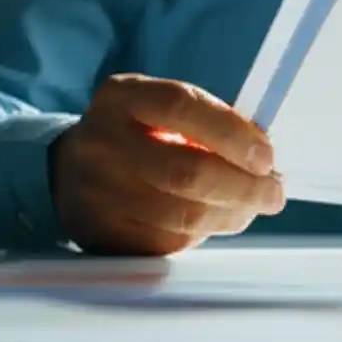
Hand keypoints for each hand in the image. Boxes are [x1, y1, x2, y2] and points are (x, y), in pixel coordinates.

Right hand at [49, 74, 285, 255]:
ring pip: (183, 216)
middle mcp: (102, 143)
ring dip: (233, 214)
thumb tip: (263, 153)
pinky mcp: (103, 235)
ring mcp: (98, 193)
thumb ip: (205, 120)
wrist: (66, 172)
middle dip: (244, 186)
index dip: (231, 132)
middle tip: (274, 192)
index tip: (267, 156)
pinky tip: (220, 219)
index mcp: (120, 98)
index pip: (179, 106)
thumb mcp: (156, 107)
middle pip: (185, 172)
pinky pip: (169, 243)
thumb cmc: (135, 134)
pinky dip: (206, 233)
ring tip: (254, 206)